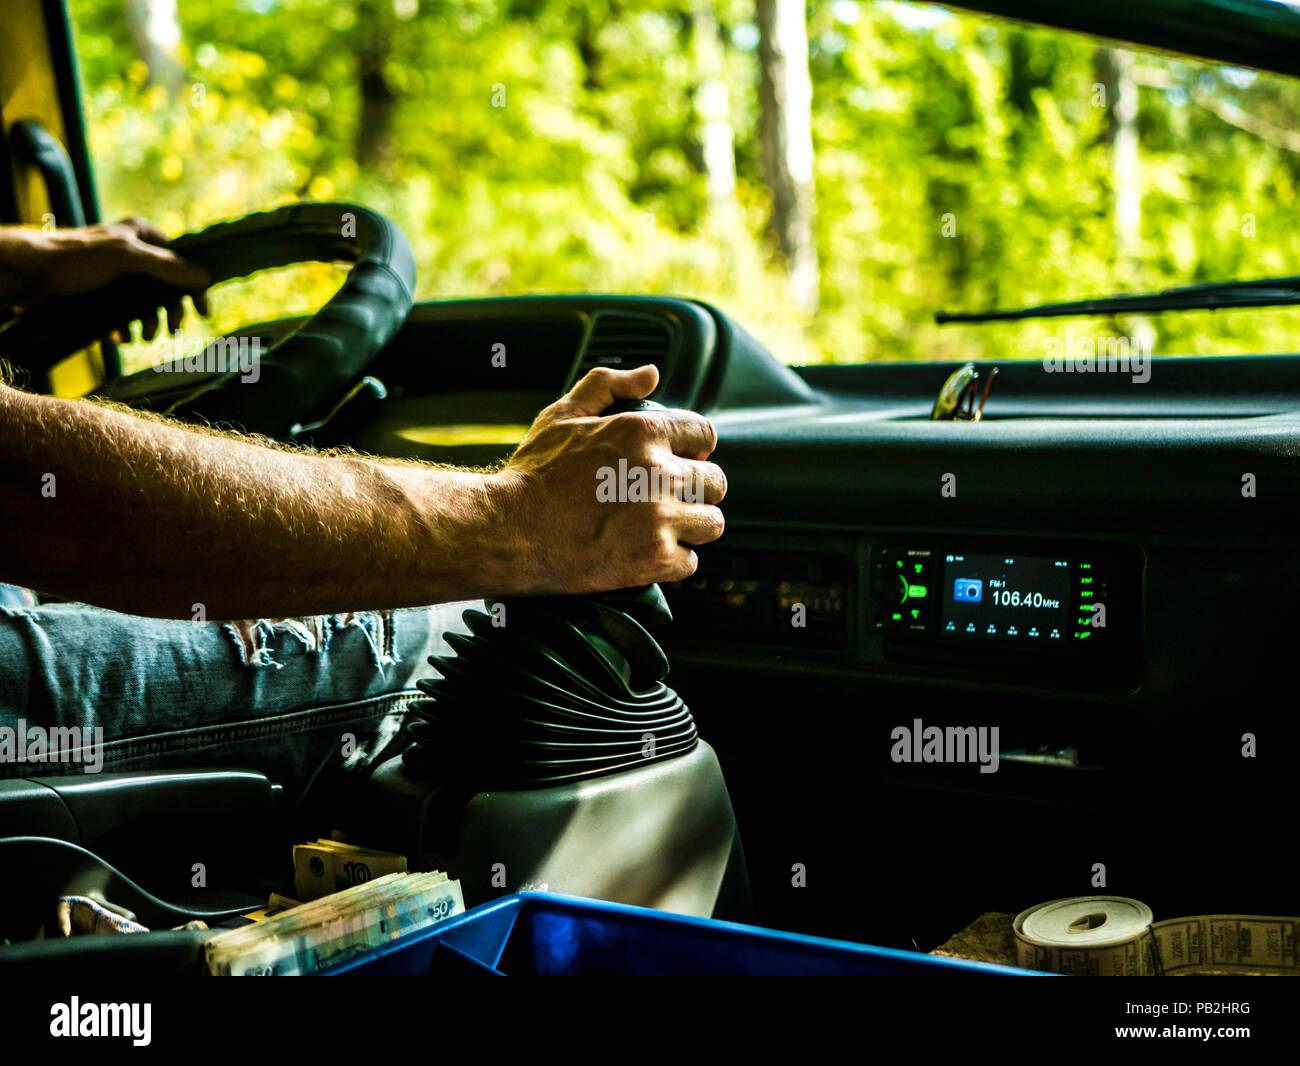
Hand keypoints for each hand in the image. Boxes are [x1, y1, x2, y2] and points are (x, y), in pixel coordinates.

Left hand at [0, 218, 208, 341]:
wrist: (28, 274)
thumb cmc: (75, 259)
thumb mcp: (126, 258)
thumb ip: (167, 267)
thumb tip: (204, 277)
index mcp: (140, 234)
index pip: (181, 260)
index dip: (194, 286)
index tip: (202, 311)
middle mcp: (131, 250)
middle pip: (165, 285)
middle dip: (167, 311)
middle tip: (170, 330)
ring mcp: (116, 272)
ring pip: (144, 301)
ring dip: (147, 322)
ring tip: (141, 337)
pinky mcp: (101, 291)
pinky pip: (124, 311)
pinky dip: (126, 325)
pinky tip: (121, 336)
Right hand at [492, 365, 726, 593]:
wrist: (507, 530)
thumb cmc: (532, 474)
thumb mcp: (563, 415)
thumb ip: (609, 386)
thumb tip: (651, 374)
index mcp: (642, 431)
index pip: (704, 434)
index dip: (695, 448)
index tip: (684, 460)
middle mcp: (659, 472)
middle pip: (715, 482)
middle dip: (696, 490)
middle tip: (669, 499)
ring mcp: (659, 519)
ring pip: (711, 523)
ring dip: (691, 527)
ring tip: (663, 528)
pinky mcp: (653, 559)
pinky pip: (690, 562)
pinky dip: (672, 561)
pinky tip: (647, 553)